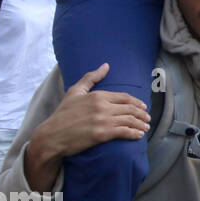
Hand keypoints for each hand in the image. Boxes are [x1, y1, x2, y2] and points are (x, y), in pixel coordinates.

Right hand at [25, 64, 149, 191]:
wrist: (51, 135)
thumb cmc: (63, 114)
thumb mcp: (74, 92)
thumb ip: (90, 78)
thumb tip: (106, 65)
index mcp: (98, 96)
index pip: (124, 97)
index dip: (137, 102)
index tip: (143, 107)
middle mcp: (102, 106)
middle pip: (130, 108)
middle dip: (142, 114)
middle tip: (147, 118)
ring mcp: (103, 120)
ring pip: (130, 120)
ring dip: (141, 124)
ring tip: (146, 127)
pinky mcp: (102, 134)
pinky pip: (124, 132)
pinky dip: (134, 133)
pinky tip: (139, 135)